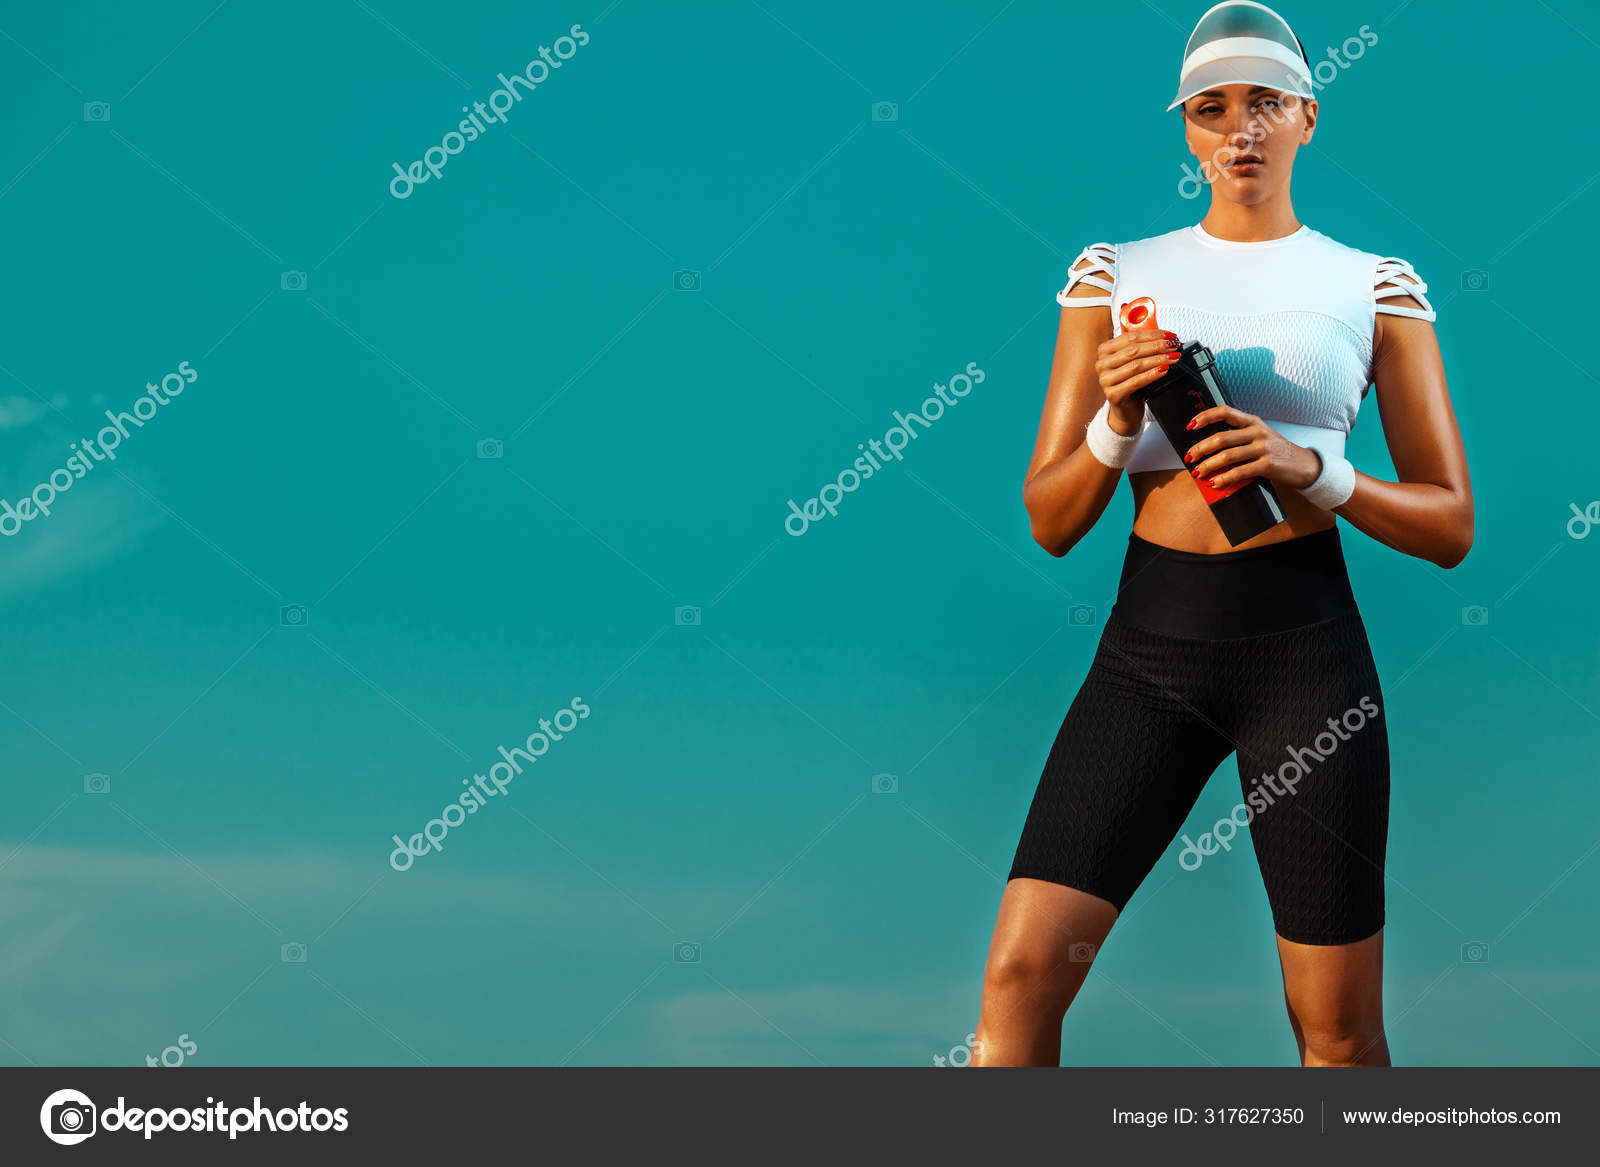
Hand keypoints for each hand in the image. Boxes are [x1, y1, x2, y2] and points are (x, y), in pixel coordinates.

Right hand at [1094, 329, 1181, 432]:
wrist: (1126, 409)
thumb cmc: (1131, 382)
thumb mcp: (1133, 361)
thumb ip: (1142, 347)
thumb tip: (1166, 338)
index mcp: (1105, 350)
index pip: (1130, 337)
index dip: (1153, 335)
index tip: (1170, 336)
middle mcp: (1102, 364)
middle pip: (1133, 350)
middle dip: (1157, 346)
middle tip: (1174, 346)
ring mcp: (1105, 380)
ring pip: (1136, 365)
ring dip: (1158, 360)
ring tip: (1173, 358)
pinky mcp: (1112, 395)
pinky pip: (1136, 382)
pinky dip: (1152, 375)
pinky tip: (1163, 371)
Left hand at [1180, 405, 1321, 490]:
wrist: (1304, 465)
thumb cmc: (1276, 452)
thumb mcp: (1260, 437)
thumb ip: (1239, 438)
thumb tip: (1208, 448)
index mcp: (1253, 421)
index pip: (1225, 412)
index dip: (1206, 416)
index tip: (1190, 425)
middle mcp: (1257, 431)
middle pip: (1222, 437)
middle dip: (1201, 448)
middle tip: (1189, 457)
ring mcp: (1264, 448)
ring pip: (1228, 455)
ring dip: (1208, 465)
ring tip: (1197, 472)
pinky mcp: (1268, 465)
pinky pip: (1240, 471)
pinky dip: (1224, 478)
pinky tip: (1215, 483)